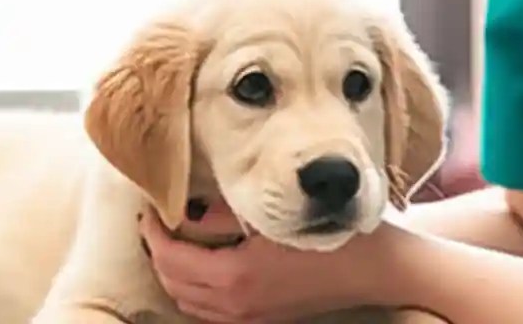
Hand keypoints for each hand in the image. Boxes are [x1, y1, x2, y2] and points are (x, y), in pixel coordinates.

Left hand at [139, 209, 381, 322]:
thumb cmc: (329, 235)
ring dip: (174, 274)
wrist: (373, 271)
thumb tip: (188, 212)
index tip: (149, 210)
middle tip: (156, 222)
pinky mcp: (262, 321)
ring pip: (188, 302)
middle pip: (173, 283)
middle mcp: (236, 305)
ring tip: (174, 242)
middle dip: (158, 252)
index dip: (153, 233)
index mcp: (235, 277)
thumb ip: (225, 217)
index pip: (170, 258)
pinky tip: (202, 268)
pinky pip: (209, 312)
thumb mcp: (274, 217)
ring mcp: (248, 319)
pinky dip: (195, 291)